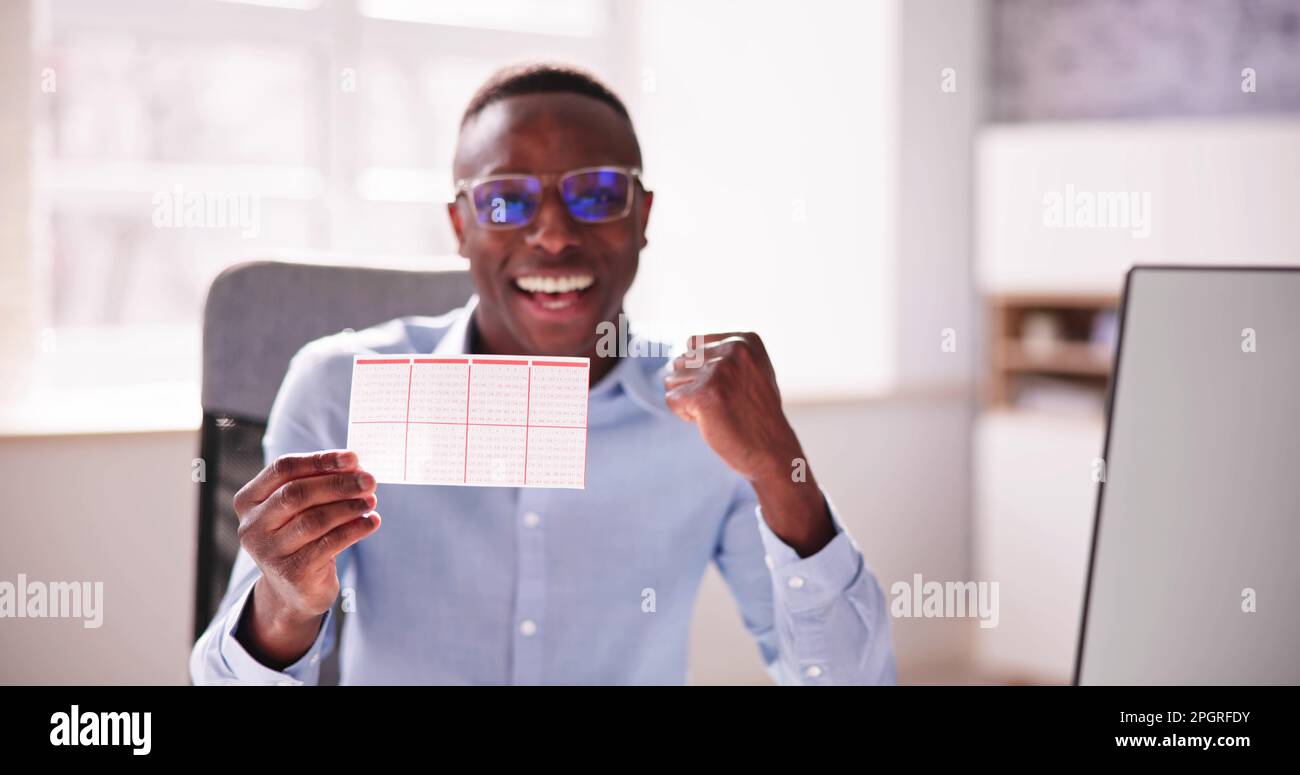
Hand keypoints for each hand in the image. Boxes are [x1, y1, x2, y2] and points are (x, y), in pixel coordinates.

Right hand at [231, 450, 380, 666]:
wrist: (295, 590)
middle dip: (338, 484)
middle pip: (297, 493)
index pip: (283, 469)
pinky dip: (354, 530)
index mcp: (249, 500)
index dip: (320, 460)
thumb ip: (318, 485)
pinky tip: (371, 522)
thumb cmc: (301, 538)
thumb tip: (355, 466)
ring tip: (371, 501)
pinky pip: (329, 544)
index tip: (353, 458)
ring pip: (314, 520)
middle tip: (369, 480)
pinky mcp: (292, 572)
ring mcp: (269, 551)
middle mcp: (252, 525)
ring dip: (349, 507)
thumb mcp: (301, 509)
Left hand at [664, 332, 799, 480]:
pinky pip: (671, 398)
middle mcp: (733, 350)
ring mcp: (718, 371)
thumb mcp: (751, 371)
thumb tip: (686, 346)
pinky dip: (684, 414)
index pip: (693, 343)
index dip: (701, 370)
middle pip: (680, 359)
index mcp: (745, 340)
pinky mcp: (703, 394)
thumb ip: (723, 353)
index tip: (726, 388)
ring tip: (716, 411)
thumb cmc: (756, 415)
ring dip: (688, 399)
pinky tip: (710, 421)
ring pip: (672, 378)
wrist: (771, 451)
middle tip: (721, 403)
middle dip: (692, 384)